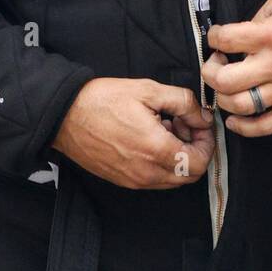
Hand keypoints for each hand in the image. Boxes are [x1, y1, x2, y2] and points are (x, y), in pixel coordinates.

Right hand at [51, 77, 214, 188]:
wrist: (64, 115)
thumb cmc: (103, 100)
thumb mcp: (148, 90)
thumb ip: (184, 103)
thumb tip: (203, 117)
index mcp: (156, 150)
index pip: (200, 162)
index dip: (206, 143)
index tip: (199, 124)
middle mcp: (147, 172)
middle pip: (189, 175)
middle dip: (194, 150)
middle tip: (184, 125)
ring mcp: (133, 180)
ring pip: (172, 180)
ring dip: (178, 158)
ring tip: (165, 130)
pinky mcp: (122, 180)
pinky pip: (154, 180)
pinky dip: (161, 163)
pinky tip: (149, 140)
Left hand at [201, 0, 271, 136]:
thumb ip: (261, 11)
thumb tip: (243, 28)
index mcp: (271, 34)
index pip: (225, 40)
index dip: (214, 37)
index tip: (218, 37)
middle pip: (224, 80)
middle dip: (210, 72)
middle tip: (216, 64)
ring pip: (240, 105)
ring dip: (223, 99)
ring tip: (225, 87)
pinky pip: (266, 126)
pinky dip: (245, 128)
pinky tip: (235, 119)